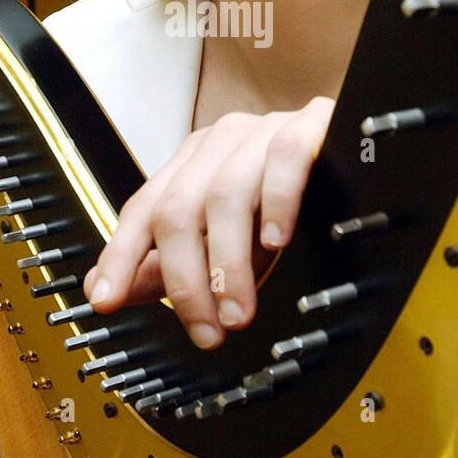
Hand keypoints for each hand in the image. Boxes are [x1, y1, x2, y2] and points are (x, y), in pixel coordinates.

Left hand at [82, 96, 334, 348]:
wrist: (353, 154)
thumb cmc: (284, 201)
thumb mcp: (221, 240)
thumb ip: (165, 264)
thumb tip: (103, 290)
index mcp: (191, 165)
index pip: (142, 209)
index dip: (120, 255)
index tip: (106, 300)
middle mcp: (219, 144)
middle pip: (179, 210)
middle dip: (186, 280)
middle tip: (207, 330)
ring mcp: (263, 132)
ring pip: (226, 195)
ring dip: (229, 265)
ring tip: (239, 312)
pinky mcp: (309, 126)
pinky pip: (285, 159)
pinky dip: (277, 204)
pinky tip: (277, 241)